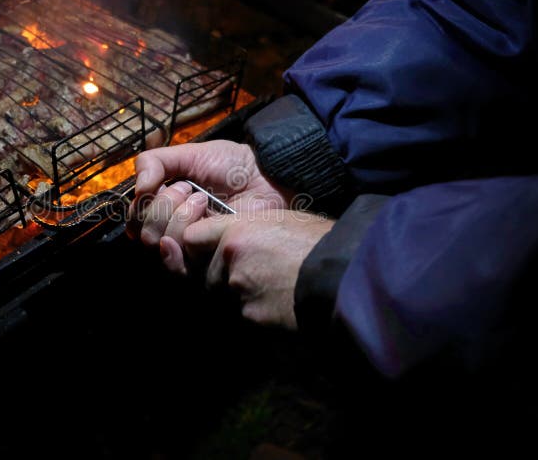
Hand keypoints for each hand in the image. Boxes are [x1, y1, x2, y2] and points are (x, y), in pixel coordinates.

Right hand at [126, 140, 292, 248]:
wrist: (265, 177)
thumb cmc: (232, 164)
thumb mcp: (188, 154)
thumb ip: (155, 162)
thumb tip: (138, 188)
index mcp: (164, 206)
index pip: (134, 216)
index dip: (145, 200)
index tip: (175, 182)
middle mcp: (172, 229)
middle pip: (141, 231)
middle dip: (162, 204)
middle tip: (191, 190)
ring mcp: (188, 246)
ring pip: (156, 242)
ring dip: (176, 214)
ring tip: (203, 201)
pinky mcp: (204, 260)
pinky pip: (177, 256)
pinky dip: (185, 229)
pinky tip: (206, 216)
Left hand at [178, 209, 333, 328]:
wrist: (346, 273)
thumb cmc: (321, 242)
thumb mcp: (279, 221)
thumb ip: (245, 229)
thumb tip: (228, 237)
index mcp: (236, 231)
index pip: (192, 238)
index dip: (197, 245)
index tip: (204, 249)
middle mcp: (230, 260)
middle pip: (206, 273)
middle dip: (221, 276)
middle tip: (251, 274)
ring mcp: (240, 291)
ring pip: (224, 296)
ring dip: (239, 295)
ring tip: (273, 287)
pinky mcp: (252, 317)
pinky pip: (244, 314)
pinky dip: (257, 311)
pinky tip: (281, 302)